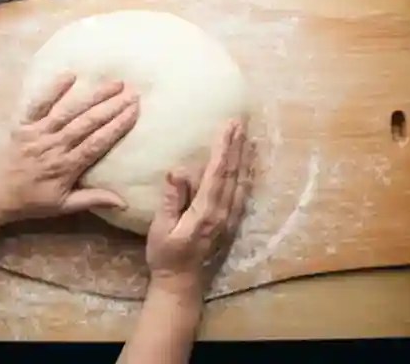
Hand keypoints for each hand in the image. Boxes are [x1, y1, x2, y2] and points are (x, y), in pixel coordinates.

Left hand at [0, 73, 139, 223]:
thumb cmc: (31, 201)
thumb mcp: (63, 206)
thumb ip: (93, 200)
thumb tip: (124, 203)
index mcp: (67, 166)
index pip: (98, 142)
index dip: (118, 126)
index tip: (135, 111)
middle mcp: (54, 146)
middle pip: (88, 123)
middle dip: (112, 106)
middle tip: (133, 93)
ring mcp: (38, 133)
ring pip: (70, 111)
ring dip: (93, 96)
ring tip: (114, 83)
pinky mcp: (23, 124)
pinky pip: (39, 104)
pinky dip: (54, 89)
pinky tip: (71, 75)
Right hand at [145, 119, 249, 300]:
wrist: (181, 286)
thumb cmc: (165, 257)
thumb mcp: (160, 229)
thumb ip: (171, 200)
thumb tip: (178, 170)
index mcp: (205, 212)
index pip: (217, 173)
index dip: (223, 148)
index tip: (228, 126)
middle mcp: (223, 214)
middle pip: (233, 174)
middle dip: (237, 146)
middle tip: (241, 122)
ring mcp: (230, 220)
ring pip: (242, 184)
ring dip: (246, 159)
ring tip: (250, 138)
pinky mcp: (231, 225)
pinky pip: (243, 196)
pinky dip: (248, 177)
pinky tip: (249, 168)